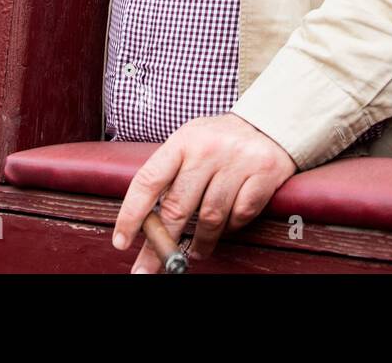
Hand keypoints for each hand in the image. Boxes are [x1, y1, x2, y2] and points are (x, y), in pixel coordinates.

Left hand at [112, 113, 296, 271]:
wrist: (269, 122)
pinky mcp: (264, 173)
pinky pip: (241, 214)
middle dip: (162, 245)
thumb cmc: (220, 140)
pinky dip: (232, 226)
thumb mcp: (190, 143)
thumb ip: (170, 174)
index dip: (131, 215)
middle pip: (179, 207)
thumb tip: (145, 222)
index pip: (149, 181)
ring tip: (196, 252)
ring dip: (201, 242)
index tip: (122, 241)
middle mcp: (209, 149)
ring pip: (211, 217)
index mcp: (183, 141)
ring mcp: (238, 160)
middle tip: (149, 268)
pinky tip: (228, 226)